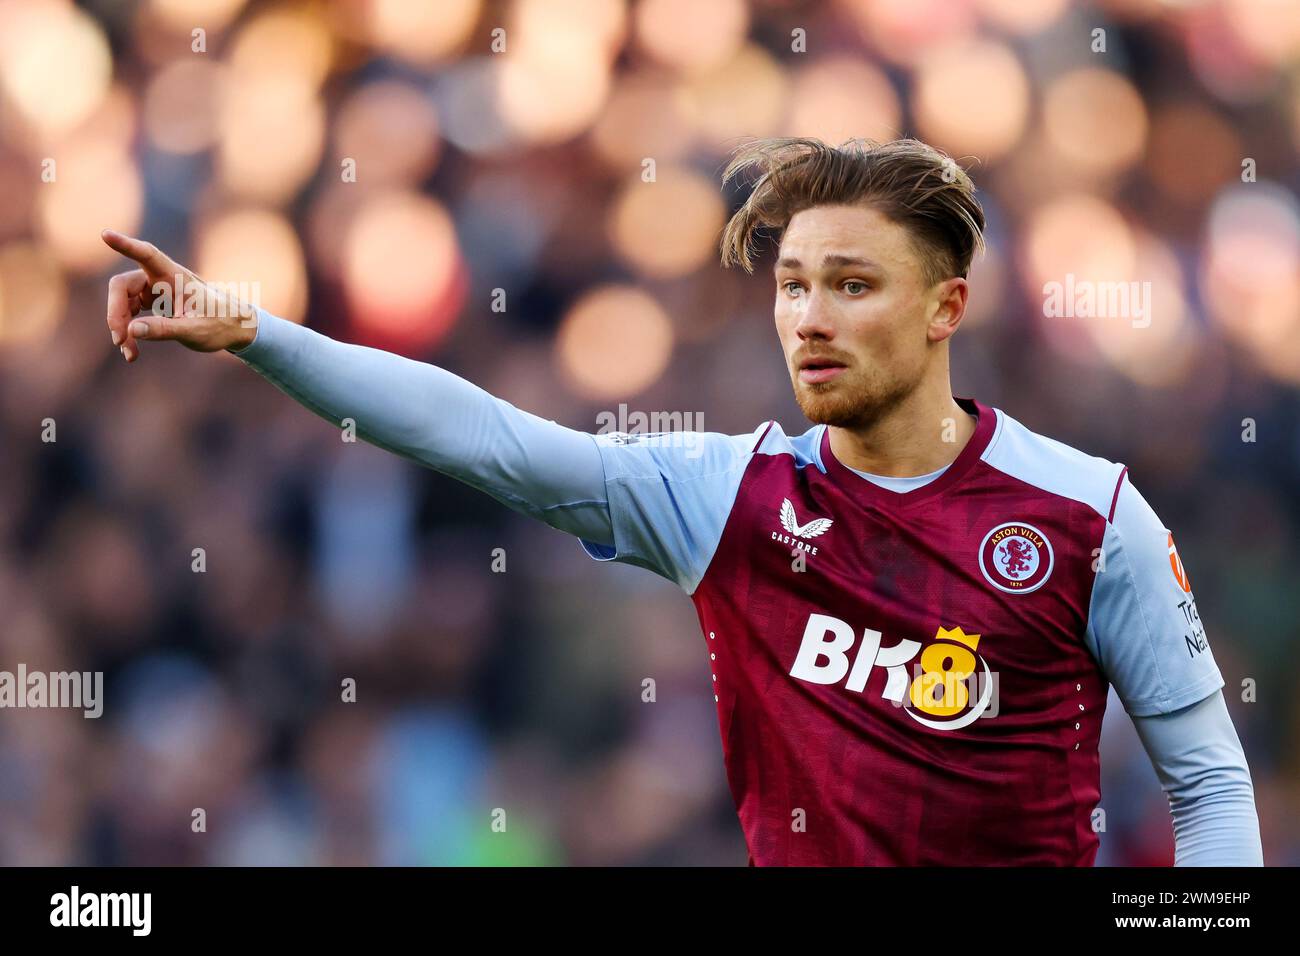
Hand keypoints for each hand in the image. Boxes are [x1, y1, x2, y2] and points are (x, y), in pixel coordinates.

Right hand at [101, 229, 258, 362]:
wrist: (235, 328)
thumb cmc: (221, 324)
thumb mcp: (195, 330)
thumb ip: (165, 329)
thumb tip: (131, 331)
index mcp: (175, 276)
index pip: (147, 255)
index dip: (126, 246)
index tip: (105, 235)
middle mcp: (161, 279)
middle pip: (123, 286)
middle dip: (116, 312)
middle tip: (119, 339)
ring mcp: (155, 290)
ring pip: (123, 303)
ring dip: (121, 327)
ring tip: (129, 353)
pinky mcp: (153, 303)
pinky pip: (130, 314)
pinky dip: (130, 331)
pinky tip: (131, 351)